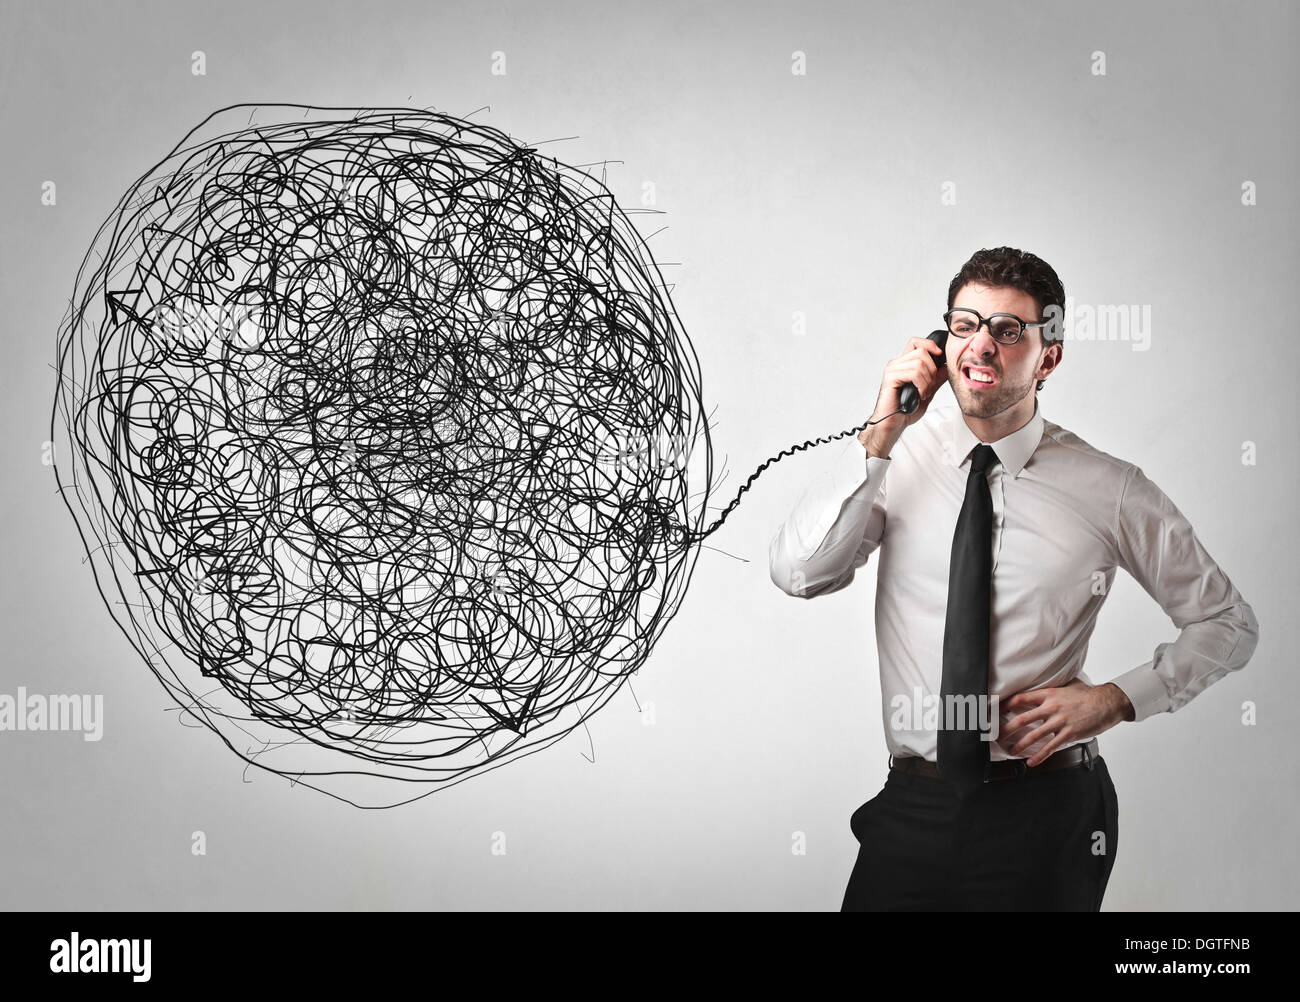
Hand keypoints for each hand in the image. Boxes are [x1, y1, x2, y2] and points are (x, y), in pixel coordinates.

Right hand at [858, 336, 947, 456]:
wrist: (894, 424)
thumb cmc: (906, 410)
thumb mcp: (927, 391)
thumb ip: (936, 378)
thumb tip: (946, 366)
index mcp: (904, 364)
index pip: (916, 342)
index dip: (929, 344)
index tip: (939, 355)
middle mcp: (897, 364)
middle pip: (922, 351)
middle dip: (933, 369)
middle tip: (931, 385)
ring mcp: (892, 370)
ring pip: (919, 363)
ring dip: (928, 380)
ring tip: (924, 392)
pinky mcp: (890, 378)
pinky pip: (913, 373)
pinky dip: (922, 385)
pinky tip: (919, 394)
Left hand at [998, 679, 1133, 766]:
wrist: (1107, 703)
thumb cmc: (1088, 694)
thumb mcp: (1067, 685)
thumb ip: (1052, 689)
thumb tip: (1041, 687)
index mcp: (1048, 694)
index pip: (1021, 698)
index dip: (1006, 704)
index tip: (995, 710)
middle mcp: (1051, 707)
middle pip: (1022, 718)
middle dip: (1007, 728)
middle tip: (997, 735)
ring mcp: (1060, 721)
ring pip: (1034, 735)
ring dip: (1020, 745)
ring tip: (1011, 751)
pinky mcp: (1069, 733)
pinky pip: (1051, 747)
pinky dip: (1040, 756)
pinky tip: (1031, 761)